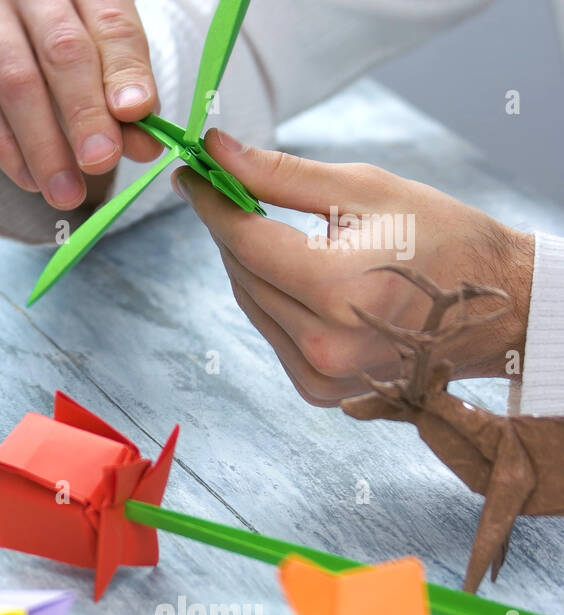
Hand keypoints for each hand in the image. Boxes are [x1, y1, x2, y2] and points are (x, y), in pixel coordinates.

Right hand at [0, 0, 161, 210]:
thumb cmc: (56, 72)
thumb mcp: (100, 86)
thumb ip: (124, 113)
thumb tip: (148, 146)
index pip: (111, 24)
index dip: (125, 71)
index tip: (136, 114)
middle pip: (64, 49)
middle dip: (85, 114)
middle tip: (100, 162)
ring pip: (18, 82)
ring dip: (45, 147)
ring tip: (66, 192)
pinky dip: (7, 150)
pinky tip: (30, 180)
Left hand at [172, 130, 534, 406]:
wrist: (497, 307)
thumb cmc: (444, 238)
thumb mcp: (366, 190)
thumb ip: (281, 175)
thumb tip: (215, 150)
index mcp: (338, 291)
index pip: (245, 240)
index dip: (212, 202)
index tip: (191, 173)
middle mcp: (324, 344)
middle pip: (242, 273)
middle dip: (228, 228)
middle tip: (222, 188)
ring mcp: (321, 375)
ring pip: (250, 303)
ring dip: (245, 262)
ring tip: (259, 223)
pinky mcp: (319, 390)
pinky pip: (271, 331)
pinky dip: (267, 296)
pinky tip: (287, 269)